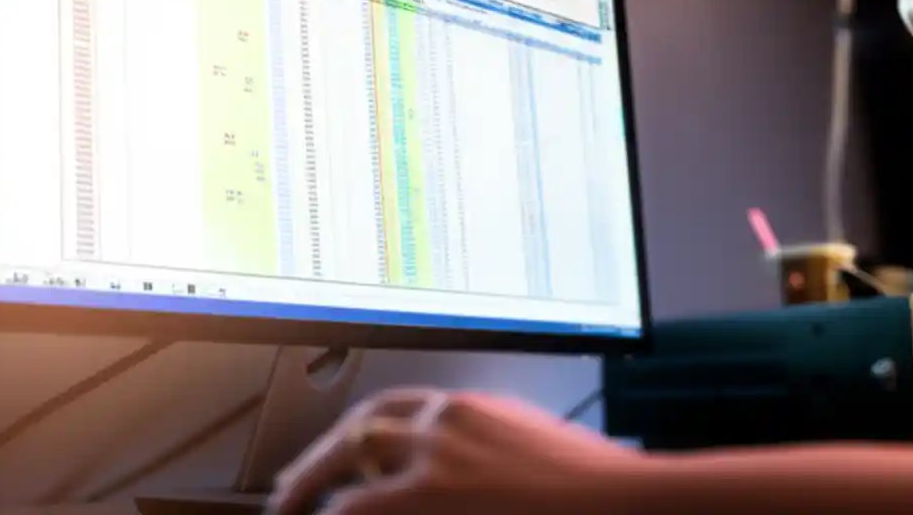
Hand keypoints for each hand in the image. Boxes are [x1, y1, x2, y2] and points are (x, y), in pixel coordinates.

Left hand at [269, 388, 644, 514]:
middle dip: (312, 469)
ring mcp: (434, 469)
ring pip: (349, 485)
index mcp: (466, 409)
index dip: (348, 438)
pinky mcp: (429, 503)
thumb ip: (481, 446)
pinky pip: (363, 514)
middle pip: (354, 437)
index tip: (331, 457)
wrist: (624, 500)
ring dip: (316, 503)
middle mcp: (442, 427)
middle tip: (288, 495)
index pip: (386, 411)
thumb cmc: (593, 482)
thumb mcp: (527, 443)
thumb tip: (452, 469)